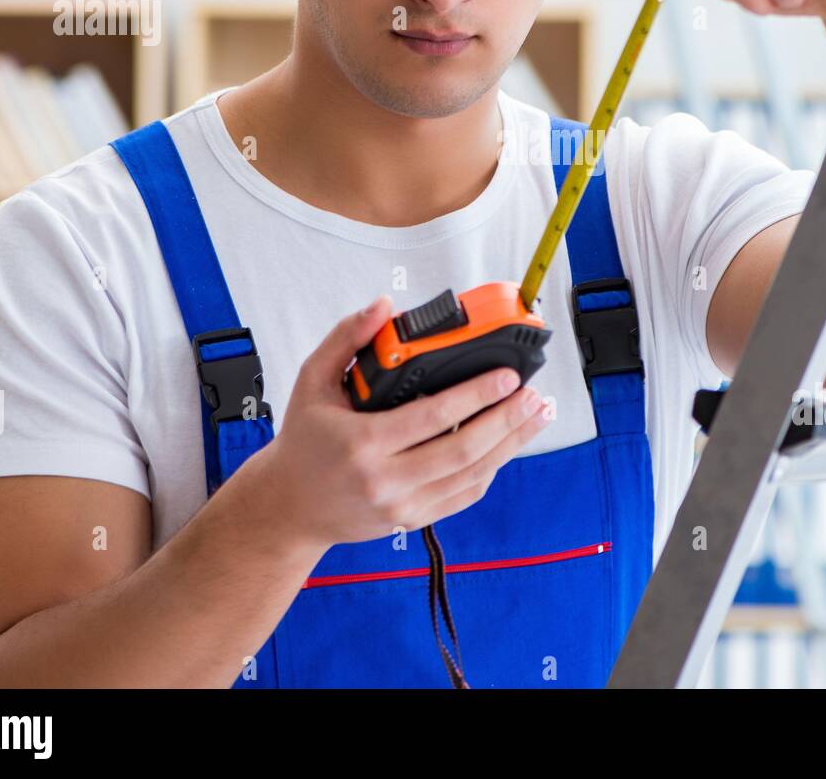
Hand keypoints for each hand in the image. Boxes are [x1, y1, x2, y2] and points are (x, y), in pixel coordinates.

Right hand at [260, 295, 550, 550]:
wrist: (289, 507)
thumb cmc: (304, 441)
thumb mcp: (312, 381)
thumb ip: (346, 338)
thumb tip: (384, 306)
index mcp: (363, 443)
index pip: (433, 416)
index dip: (477, 395)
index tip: (507, 376)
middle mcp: (387, 480)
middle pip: (464, 449)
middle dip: (507, 420)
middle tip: (534, 395)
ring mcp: (403, 505)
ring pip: (472, 475)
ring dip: (511, 444)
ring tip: (536, 416)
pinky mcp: (413, 520)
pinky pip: (464, 495)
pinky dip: (491, 468)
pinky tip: (508, 445)